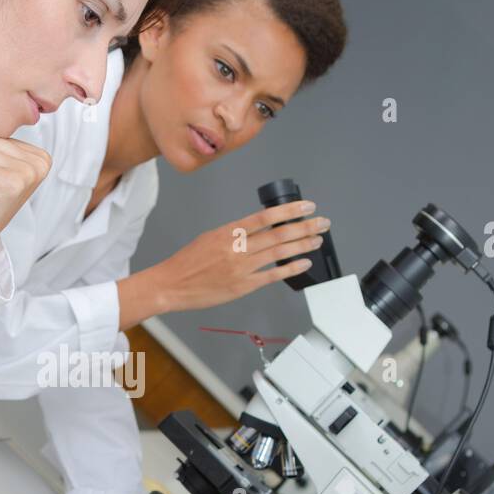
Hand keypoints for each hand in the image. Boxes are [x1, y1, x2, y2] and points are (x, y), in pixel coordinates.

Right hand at [118, 200, 329, 326]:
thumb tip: (260, 229)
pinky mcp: (242, 286)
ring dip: (302, 245)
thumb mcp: (210, 237)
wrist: (171, 285)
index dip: (290, 211)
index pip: (266, 217)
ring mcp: (241, 268)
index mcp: (228, 232)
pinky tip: (303, 263)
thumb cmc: (188, 263)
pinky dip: (290, 268)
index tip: (307, 207)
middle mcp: (237, 248)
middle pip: (279, 234)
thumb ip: (235, 233)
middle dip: (305, 227)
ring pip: (279, 253)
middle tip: (322, 222)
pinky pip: (272, 276)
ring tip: (317, 240)